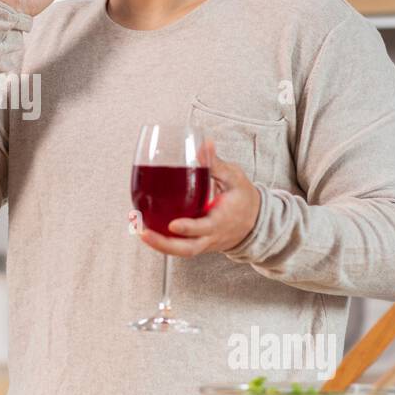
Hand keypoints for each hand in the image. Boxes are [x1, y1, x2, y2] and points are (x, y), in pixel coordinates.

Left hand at [132, 141, 261, 256]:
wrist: (256, 222)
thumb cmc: (244, 199)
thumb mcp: (235, 178)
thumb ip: (216, 164)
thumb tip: (203, 144)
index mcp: (222, 221)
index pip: (204, 228)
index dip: (189, 228)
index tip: (173, 225)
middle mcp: (211, 236)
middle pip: (187, 248)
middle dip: (163, 244)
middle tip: (143, 233)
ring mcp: (203, 243)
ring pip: (180, 251)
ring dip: (158, 244)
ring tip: (138, 230)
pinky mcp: (197, 244)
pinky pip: (178, 247)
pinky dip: (161, 242)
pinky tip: (144, 229)